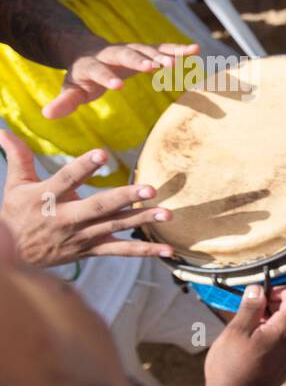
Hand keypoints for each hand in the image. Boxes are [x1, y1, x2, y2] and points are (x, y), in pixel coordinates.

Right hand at [0, 133, 172, 267]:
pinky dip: (145, 252)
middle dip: (125, 197)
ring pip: (115, 228)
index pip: (67, 178)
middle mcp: (67, 218)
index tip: (102, 153)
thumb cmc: (17, 214)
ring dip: (142, 220)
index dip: (84, 166)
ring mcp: (81, 236)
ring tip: (167, 213)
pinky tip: (169, 250)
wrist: (13, 256)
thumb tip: (3, 129)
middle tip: (150, 187)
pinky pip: (121, 251)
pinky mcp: (91, 250)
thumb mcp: (15, 184)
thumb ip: (18, 156)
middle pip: (99, 206)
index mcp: (47, 197)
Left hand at [45, 41, 200, 118]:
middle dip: (140, 59)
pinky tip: (195, 50)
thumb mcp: (71, 90)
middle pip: (125, 54)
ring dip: (162, 54)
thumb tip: (47, 115)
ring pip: (146, 49)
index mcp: (91, 65)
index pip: (98, 70)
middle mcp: (112, 53)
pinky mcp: (144, 51)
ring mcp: (130, 50)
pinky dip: (178, 50)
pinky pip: (162, 49)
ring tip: (179, 60)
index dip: (107, 76)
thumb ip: (63, 102)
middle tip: (154, 66)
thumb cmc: (81, 77)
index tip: (118, 85)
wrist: (86, 51)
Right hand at [203, 284, 285, 385]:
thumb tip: (258, 290)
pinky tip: (258, 341)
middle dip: (278, 304)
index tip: (264, 294)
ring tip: (254, 327)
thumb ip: (250, 308)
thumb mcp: (236, 331)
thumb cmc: (231, 370)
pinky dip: (279, 334)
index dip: (283, 290)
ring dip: (277, 319)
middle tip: (254, 311)